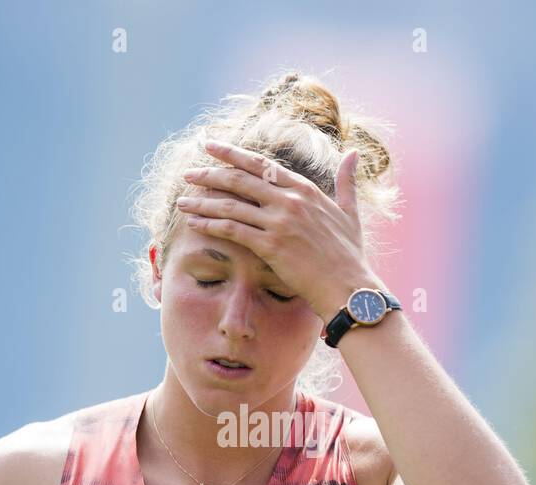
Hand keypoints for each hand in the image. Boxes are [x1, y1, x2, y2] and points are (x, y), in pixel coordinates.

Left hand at [177, 139, 381, 321]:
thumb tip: (354, 153)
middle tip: (188, 173)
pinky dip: (210, 225)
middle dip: (209, 174)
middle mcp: (290, 201)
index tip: (211, 146)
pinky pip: (232, 230)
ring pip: (230, 205)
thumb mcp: (350, 212)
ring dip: (202, 202)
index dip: (233, 153)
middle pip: (240, 180)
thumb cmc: (350, 255)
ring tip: (182, 201)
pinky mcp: (270, 246)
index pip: (261, 164)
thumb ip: (347, 181)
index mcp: (305, 189)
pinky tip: (193, 223)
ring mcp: (279, 222)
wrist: (348, 286)